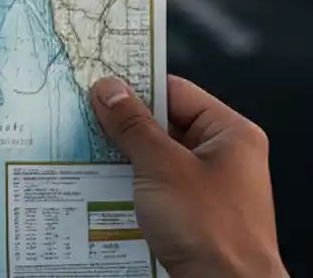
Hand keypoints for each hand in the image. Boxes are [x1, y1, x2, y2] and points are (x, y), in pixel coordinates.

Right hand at [90, 75, 286, 277]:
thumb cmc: (208, 227)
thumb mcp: (161, 166)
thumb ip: (132, 125)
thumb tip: (108, 88)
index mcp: (230, 133)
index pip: (176, 92)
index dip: (136, 87)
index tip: (96, 85)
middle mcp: (224, 155)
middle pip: (164, 124)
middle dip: (123, 124)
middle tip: (82, 117)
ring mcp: (209, 186)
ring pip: (156, 157)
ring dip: (123, 156)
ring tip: (84, 150)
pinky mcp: (194, 214)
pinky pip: (156, 186)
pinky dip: (131, 183)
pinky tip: (99, 184)